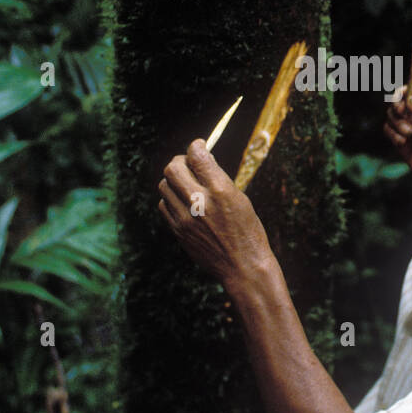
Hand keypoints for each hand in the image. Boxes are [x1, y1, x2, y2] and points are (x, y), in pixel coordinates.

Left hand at [158, 139, 271, 285]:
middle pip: (172, 168)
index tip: (199, 146)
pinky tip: (183, 201)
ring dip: (173, 180)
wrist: (243, 267)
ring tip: (186, 184)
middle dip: (180, 161)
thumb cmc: (248, 231)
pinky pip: (164, 205)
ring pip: (164, 185)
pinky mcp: (178, 231)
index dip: (196, 146)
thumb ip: (218, 178)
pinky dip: (170, 198)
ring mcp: (186, 219)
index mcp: (221, 192)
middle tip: (189, 164)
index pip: (198, 156)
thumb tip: (201, 159)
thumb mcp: (240, 199)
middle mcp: (200, 203)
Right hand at [384, 80, 411, 181]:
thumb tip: (410, 98)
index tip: (403, 94)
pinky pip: (387, 128)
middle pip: (400, 98)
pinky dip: (393, 134)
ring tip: (409, 134)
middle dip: (397, 104)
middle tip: (401, 111)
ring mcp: (407, 123)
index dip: (409, 88)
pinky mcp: (398, 136)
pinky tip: (403, 143)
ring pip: (391, 113)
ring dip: (397, 123)